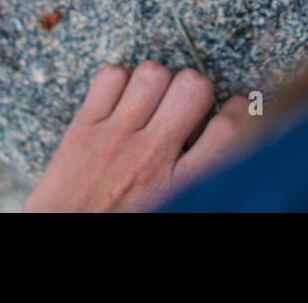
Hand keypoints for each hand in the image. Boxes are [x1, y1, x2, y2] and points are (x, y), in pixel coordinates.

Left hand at [24, 63, 252, 211]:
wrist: (64, 235)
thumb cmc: (121, 221)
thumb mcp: (173, 205)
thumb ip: (199, 176)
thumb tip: (222, 142)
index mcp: (180, 185)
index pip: (230, 131)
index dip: (243, 110)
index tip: (235, 110)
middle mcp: (150, 156)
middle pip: (194, 87)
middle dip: (195, 89)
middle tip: (184, 106)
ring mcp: (114, 136)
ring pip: (153, 73)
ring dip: (158, 81)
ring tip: (151, 102)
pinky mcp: (83, 126)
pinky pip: (111, 76)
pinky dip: (119, 80)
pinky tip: (120, 101)